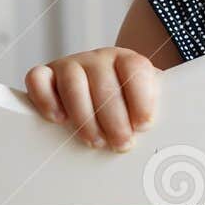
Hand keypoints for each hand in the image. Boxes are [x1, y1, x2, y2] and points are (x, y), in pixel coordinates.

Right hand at [24, 48, 159, 150]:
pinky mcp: (47, 74)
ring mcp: (71, 64)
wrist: (103, 93)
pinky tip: (59, 119)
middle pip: (105, 85)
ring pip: (73, 84)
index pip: (136, 70)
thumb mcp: (144, 106)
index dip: (141, 99)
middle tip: (121, 144)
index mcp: (127, 60)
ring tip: (95, 140)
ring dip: (85, 117)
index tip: (143, 125)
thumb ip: (151, 116)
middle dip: (115, 120)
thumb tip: (166, 146)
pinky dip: (46, 99)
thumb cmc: (126, 106)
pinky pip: (38, 78)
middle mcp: (99, 59)